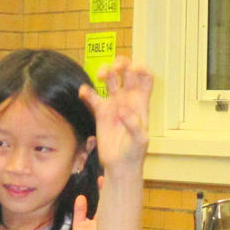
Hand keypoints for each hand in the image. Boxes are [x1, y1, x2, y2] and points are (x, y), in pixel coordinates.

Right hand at [79, 58, 153, 177]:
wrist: (120, 165)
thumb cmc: (135, 153)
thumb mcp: (140, 140)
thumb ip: (134, 125)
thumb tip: (122, 111)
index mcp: (141, 102)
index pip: (145, 77)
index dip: (141, 68)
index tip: (133, 70)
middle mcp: (127, 99)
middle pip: (126, 72)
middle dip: (121, 64)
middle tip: (114, 69)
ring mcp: (113, 104)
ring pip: (110, 79)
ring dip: (105, 71)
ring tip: (101, 76)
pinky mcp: (100, 112)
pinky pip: (92, 97)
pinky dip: (87, 91)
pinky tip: (83, 92)